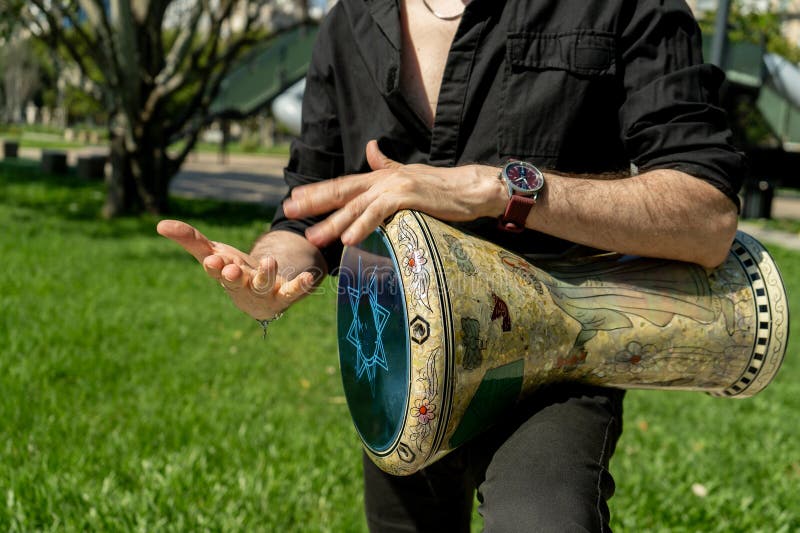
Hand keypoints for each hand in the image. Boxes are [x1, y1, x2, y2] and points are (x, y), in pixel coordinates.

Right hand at [156, 220, 314, 319]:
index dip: (213, 266)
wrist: (261, 298)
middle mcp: (242, 286)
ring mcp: (264, 292)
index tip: (211, 260)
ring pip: (263, 285)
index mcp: (223, 274)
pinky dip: (301, 285)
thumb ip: (190, 239)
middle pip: (235, 282)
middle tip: (231, 269)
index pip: (214, 270)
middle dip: (232, 276)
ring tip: (269, 261)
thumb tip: (160, 225)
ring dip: (265, 274)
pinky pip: (293, 291)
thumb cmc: (233, 271)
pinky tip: (309, 277)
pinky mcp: (285, 294)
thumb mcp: (213, 252)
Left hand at [282, 140, 507, 246]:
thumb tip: (371, 147)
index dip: (317, 190)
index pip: (343, 184)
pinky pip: (379, 214)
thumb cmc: (442, 187)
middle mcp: (383, 179)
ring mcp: (394, 186)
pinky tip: (349, 239)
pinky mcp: (408, 197)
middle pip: (341, 190)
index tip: (294, 198)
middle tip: (287, 209)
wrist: (470, 187)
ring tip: (313, 237)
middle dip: (313, 201)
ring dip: (333, 222)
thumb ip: (386, 164)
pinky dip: (363, 225)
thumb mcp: (408, 174)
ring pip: (356, 206)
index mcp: (380, 177)